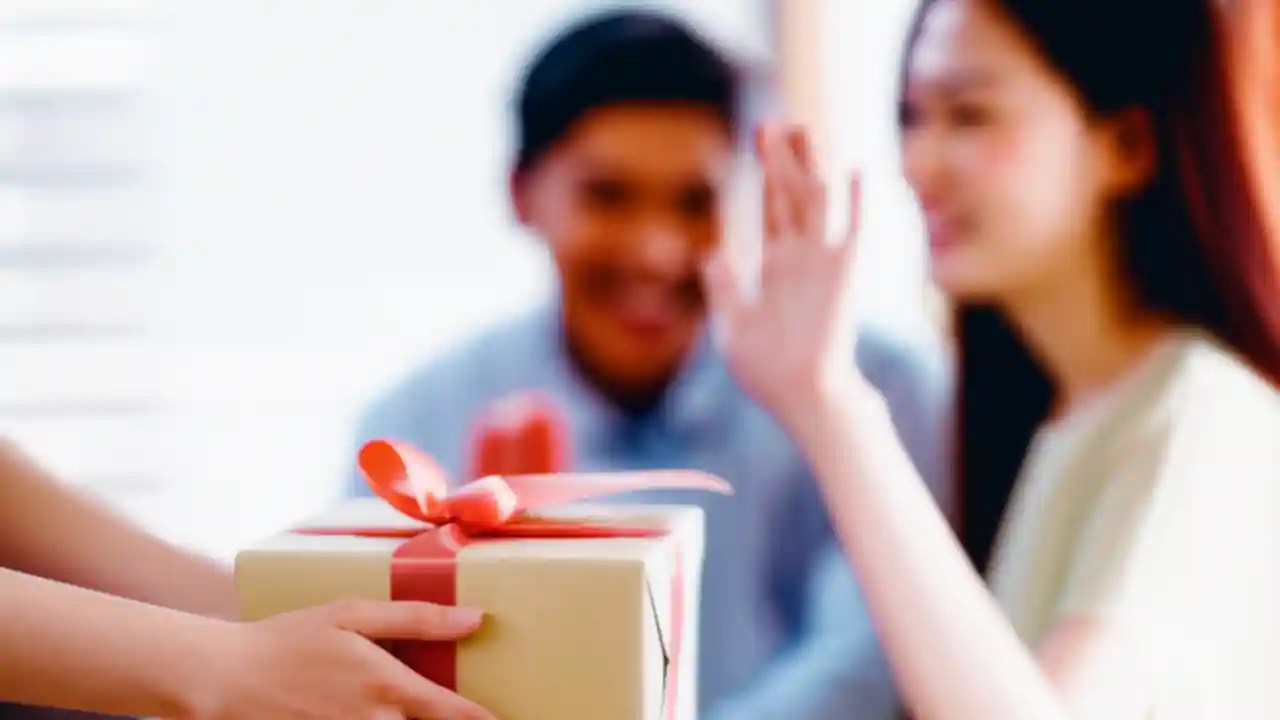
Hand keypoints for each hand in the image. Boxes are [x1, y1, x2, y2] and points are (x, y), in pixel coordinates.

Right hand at [196, 600, 493, 719]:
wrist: (221, 680)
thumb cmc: (288, 640)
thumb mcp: (352, 614)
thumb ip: (418, 618)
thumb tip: (475, 617)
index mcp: (388, 687)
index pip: (454, 714)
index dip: (482, 718)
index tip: (501, 716)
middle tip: (456, 710)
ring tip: (404, 709)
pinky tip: (374, 716)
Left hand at [703, 124, 863, 425]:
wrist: (801, 398)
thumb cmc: (767, 374)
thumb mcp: (731, 330)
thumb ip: (723, 290)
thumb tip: (711, 254)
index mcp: (774, 269)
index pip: (771, 209)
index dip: (766, 174)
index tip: (759, 138)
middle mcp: (799, 259)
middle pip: (793, 195)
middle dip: (784, 158)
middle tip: (774, 121)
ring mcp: (822, 264)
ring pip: (817, 202)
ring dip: (812, 165)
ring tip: (806, 127)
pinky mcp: (843, 276)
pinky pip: (853, 232)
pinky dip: (856, 203)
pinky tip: (858, 171)